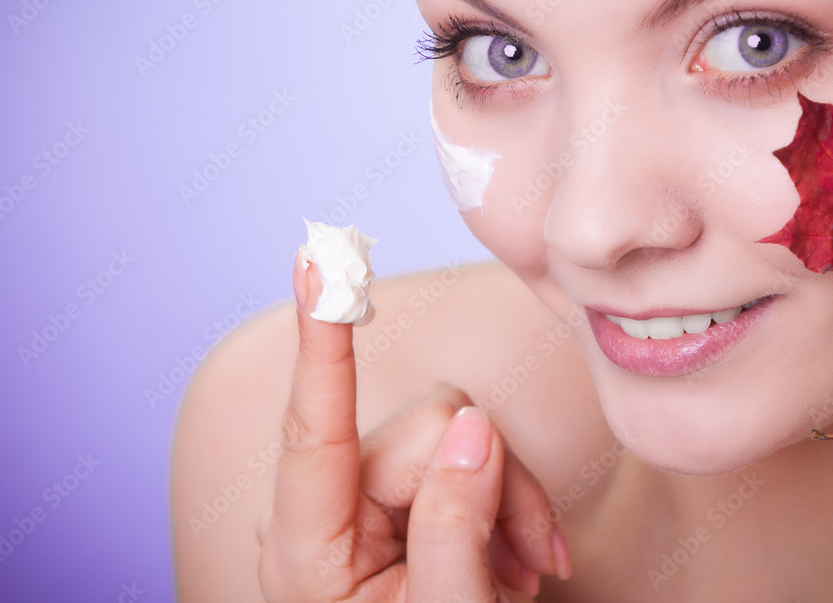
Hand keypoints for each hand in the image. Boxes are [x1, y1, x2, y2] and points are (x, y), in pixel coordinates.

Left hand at [258, 248, 570, 600]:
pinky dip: (505, 502)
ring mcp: (367, 502)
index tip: (316, 261)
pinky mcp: (402, 499)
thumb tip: (473, 427)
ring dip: (504, 498)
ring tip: (520, 573)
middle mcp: (331, 507)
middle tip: (522, 563)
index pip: (314, 423)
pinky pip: (468, 456)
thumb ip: (455, 524)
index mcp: (309, 546)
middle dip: (490, 482)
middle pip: (427, 426)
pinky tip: (516, 561)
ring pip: (460, 434)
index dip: (322, 337)